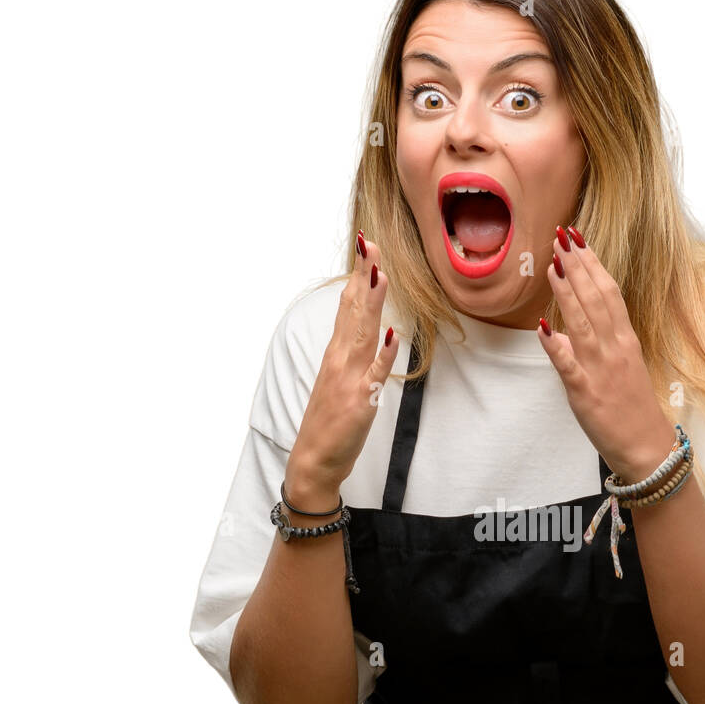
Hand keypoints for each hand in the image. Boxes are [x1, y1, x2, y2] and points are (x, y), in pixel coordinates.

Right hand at [287, 231, 395, 498]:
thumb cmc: (329, 422)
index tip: (367, 248)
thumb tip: (376, 333)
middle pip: (353, 311)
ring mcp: (349, 379)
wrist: (314, 459)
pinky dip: (382, 355)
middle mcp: (340, 360)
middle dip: (363, 277)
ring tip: (379, 273)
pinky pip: (374, 374)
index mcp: (336, 354)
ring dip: (371, 303)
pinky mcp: (360, 401)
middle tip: (370, 244)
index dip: (358, 277)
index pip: (348, 307)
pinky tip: (390, 334)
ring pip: (362, 334)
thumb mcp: (342, 381)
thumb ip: (357, 356)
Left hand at [538, 226, 677, 479]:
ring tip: (554, 265)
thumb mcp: (622, 366)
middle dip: (578, 266)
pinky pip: (567, 365)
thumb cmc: (633, 407)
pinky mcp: (585, 392)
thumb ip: (597, 343)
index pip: (609, 293)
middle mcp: (614, 348)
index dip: (593, 264)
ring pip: (582, 323)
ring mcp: (600, 369)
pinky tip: (542, 326)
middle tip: (561, 237)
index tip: (578, 239)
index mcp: (625, 340)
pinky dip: (555, 346)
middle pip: (596, 299)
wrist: (646, 446)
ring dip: (567, 293)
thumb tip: (566, 326)